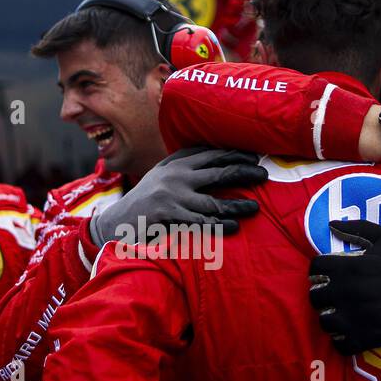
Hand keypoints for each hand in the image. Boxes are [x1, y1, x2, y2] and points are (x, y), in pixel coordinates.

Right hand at [89, 147, 266, 244]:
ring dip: (238, 205)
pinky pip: (201, 223)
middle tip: (264, 175)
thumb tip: (217, 158)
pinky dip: (220, 226)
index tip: (254, 156)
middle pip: (218, 172)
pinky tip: (234, 226)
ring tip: (255, 208)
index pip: (211, 154)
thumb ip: (184, 166)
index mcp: (175, 164)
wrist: (116, 222)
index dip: (235, 153)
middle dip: (244, 172)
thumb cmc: (146, 200)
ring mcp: (171, 198)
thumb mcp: (162, 176)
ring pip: (214, 202)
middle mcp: (175, 177)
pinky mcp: (168, 218)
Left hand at [309, 219, 380, 353]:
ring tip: (340, 314)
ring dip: (329, 318)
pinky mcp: (368, 339)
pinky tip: (350, 332)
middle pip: (315, 297)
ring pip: (324, 322)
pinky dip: (341, 340)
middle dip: (321, 294)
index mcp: (353, 266)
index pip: (315, 268)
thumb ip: (358, 229)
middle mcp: (350, 292)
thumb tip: (331, 223)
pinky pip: (340, 344)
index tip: (326, 274)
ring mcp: (358, 318)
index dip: (318, 270)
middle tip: (333, 295)